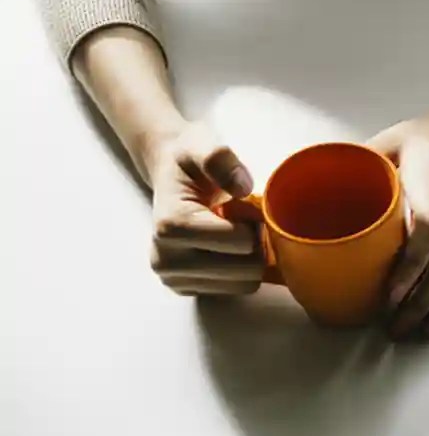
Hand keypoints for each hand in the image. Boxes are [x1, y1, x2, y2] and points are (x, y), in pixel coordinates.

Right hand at [144, 121, 262, 295]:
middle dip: (255, 243)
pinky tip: (227, 248)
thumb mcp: (205, 145)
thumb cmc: (190, 160)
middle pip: (245, 270)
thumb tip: (243, 187)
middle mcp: (166, 259)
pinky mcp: (184, 288)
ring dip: (249, 258)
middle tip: (244, 220)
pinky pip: (233, 290)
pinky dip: (239, 270)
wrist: (170, 172)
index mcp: (172, 226)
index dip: (256, 223)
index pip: (241, 242)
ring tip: (235, 233)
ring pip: (243, 284)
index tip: (246, 206)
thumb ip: (221, 160)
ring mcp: (173, 278)